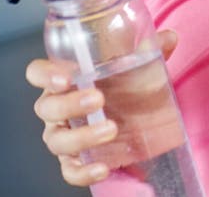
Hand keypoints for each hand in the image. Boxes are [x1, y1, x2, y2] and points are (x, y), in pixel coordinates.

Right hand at [25, 29, 178, 187]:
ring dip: (81, 137)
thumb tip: (170, 38)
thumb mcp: (131, 63)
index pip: (37, 72)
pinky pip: (70, 170)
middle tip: (98, 99)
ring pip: (56, 140)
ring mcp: (62, 135)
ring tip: (111, 130)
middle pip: (47, 107)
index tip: (66, 77)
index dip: (45, 74)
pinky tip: (103, 167)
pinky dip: (83, 172)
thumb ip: (148, 48)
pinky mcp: (72, 160)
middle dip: (70, 104)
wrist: (126, 115)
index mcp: (63, 78)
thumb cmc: (118, 83)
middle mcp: (56, 107)